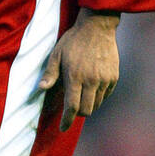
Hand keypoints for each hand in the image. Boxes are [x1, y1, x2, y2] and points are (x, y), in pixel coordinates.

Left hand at [38, 8, 119, 131]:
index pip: (72, 106)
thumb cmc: (73, 40)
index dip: (67, 120)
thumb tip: (41, 89)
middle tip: (71, 109)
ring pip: (96, 104)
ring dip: (88, 105)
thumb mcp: (57, 54)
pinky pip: (105, 95)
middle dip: (77, 114)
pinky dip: (98, 97)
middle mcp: (92, 81)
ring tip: (81, 96)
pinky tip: (91, 88)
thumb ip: (50, 74)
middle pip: (86, 110)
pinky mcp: (113, 77)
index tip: (63, 128)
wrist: (97, 27)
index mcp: (75, 76)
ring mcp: (105, 79)